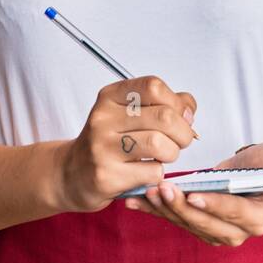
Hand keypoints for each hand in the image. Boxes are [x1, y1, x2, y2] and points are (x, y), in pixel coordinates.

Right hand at [55, 75, 197, 212]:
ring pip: (160, 144)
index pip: (153, 86)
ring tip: (163, 156)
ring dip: (172, 153)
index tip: (182, 115)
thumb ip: (163, 104)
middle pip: (164, 116)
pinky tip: (146, 171)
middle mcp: (103, 118)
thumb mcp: (128, 113)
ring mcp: (103, 148)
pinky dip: (158, 174)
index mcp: (110, 97)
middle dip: (183, 132)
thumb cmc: (108, 142)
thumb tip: (189, 109)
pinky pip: (152, 172)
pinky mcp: (107, 176)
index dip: (177, 102)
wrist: (72, 173)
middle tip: (180, 140)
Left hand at [124, 142, 262, 245]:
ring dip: (164, 210)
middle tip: (163, 190)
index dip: (215, 206)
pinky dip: (152, 210)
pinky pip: (173, 217)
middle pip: (206, 223)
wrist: (262, 173)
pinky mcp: (197, 220)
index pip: (236, 215)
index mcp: (259, 216)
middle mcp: (236, 230)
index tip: (195, 195)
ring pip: (187, 222)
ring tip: (145, 192)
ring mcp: (214, 228)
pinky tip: (133, 201)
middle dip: (182, 209)